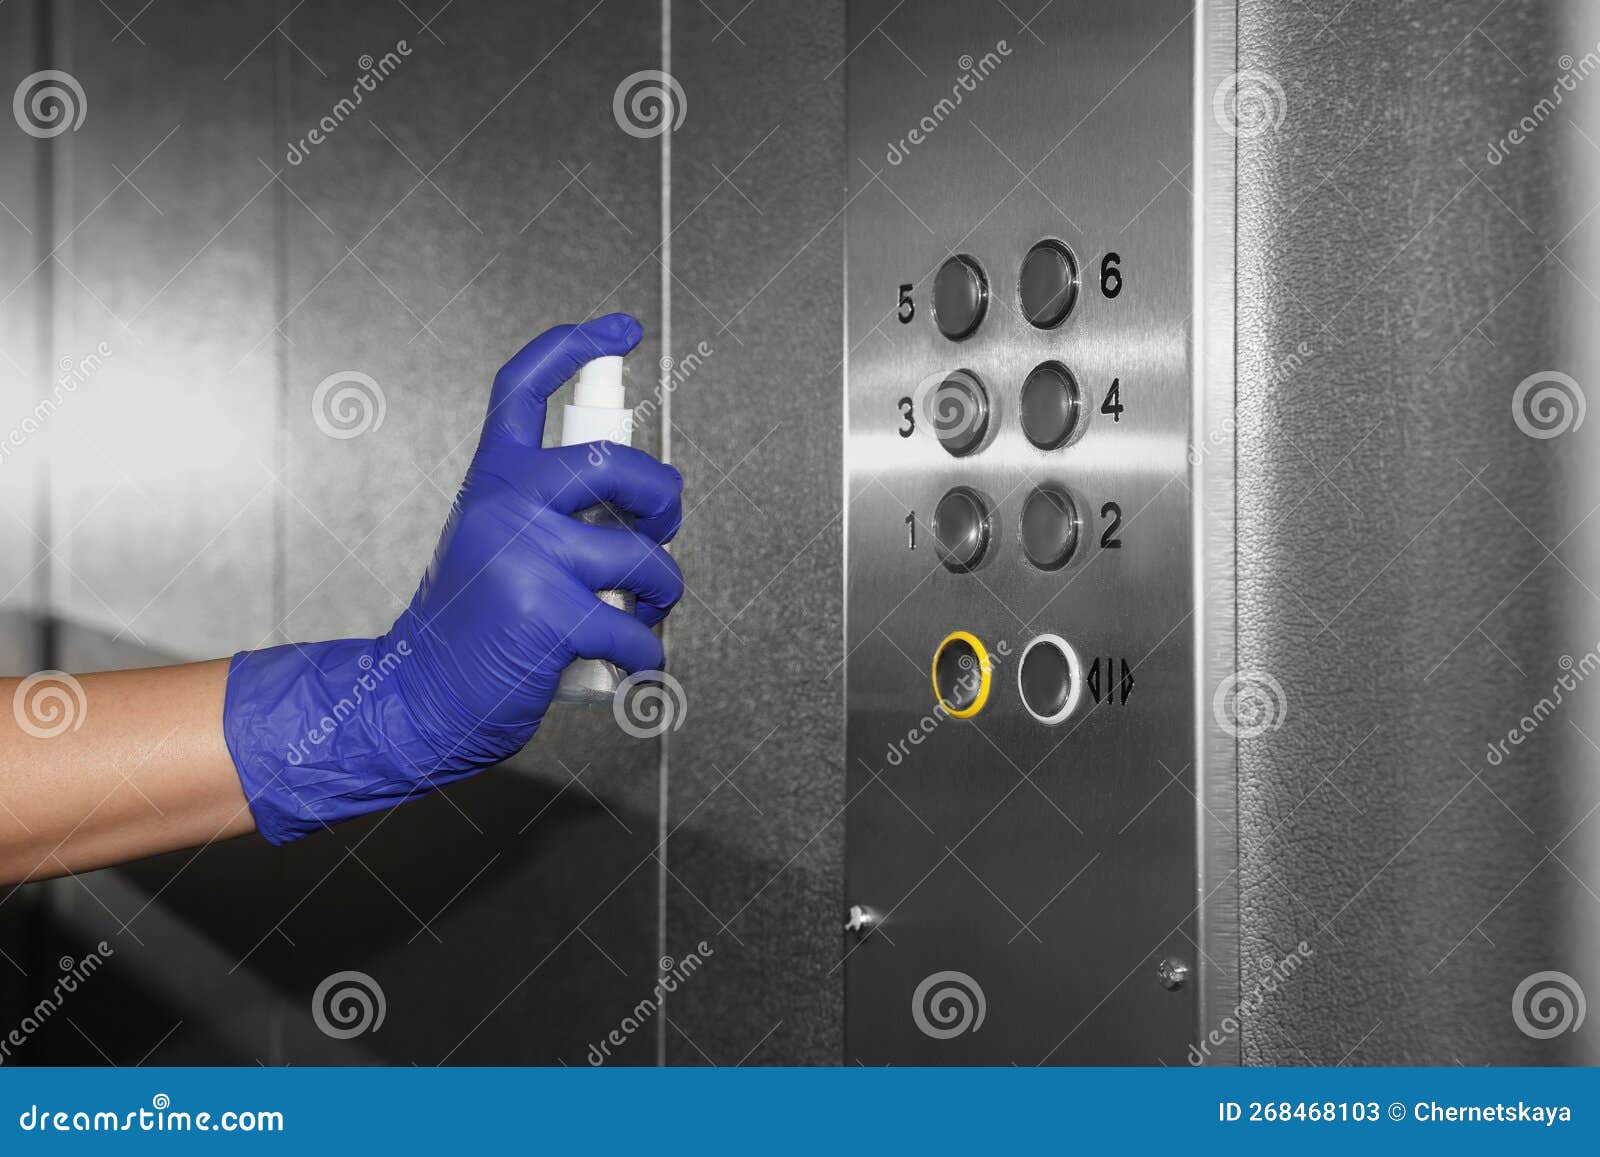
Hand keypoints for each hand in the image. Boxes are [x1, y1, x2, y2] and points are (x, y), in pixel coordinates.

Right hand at [223, 314, 683, 844]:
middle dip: (663, 495)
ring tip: (642, 612)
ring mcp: (526, 558)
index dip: (575, 345)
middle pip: (615, 462)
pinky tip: (630, 663)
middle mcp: (505, 505)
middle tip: (662, 526)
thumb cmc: (468, 625)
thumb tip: (637, 504)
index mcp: (491, 480)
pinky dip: (647, 656)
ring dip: (662, 592)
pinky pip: (637, 631)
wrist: (416, 701)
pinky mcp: (548, 618)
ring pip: (644, 558)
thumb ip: (547, 509)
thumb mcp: (491, 541)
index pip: (524, 386)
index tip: (620, 327)